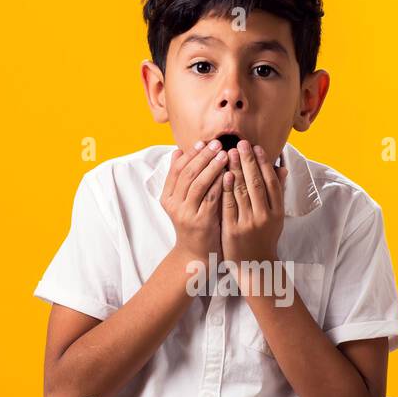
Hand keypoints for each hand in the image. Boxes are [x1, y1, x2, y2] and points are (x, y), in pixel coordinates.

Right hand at [161, 140, 227, 263]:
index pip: (176, 169)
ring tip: (225, 153)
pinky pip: (212, 197)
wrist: (196, 254)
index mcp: (167, 197)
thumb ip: (181, 179)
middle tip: (216, 143)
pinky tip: (229, 172)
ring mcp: (186, 214)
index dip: (190, 154)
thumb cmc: (194, 223)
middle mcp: (174, 205)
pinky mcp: (201, 221)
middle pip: (188, 173)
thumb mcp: (182, 201)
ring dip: (212, 166)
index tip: (203, 142)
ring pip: (199, 183)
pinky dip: (220, 182)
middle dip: (203, 156)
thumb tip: (178, 151)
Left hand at [221, 139, 288, 282]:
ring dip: (235, 169)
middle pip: (256, 183)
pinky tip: (223, 174)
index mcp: (277, 212)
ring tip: (229, 153)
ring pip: (242, 191)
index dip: (263, 163)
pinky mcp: (233, 230)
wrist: (255, 266)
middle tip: (240, 143)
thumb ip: (276, 193)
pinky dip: (226, 188)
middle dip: (248, 161)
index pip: (271, 182)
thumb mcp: (275, 217)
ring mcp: (248, 223)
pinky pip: (229, 205)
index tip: (256, 147)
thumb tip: (281, 168)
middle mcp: (265, 216)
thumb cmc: (264, 238)